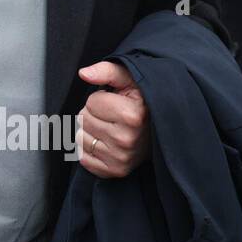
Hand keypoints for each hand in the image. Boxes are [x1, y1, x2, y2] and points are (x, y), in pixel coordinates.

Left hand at [75, 60, 148, 177]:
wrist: (161, 130)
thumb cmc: (141, 101)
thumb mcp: (129, 79)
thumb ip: (106, 71)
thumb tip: (83, 73)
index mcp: (132, 115)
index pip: (91, 102)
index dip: (100, 99)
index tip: (117, 103)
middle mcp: (127, 139)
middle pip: (82, 119)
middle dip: (93, 114)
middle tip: (113, 117)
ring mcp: (121, 158)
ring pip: (80, 137)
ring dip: (90, 131)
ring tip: (110, 129)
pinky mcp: (115, 171)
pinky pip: (83, 158)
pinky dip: (89, 149)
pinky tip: (106, 143)